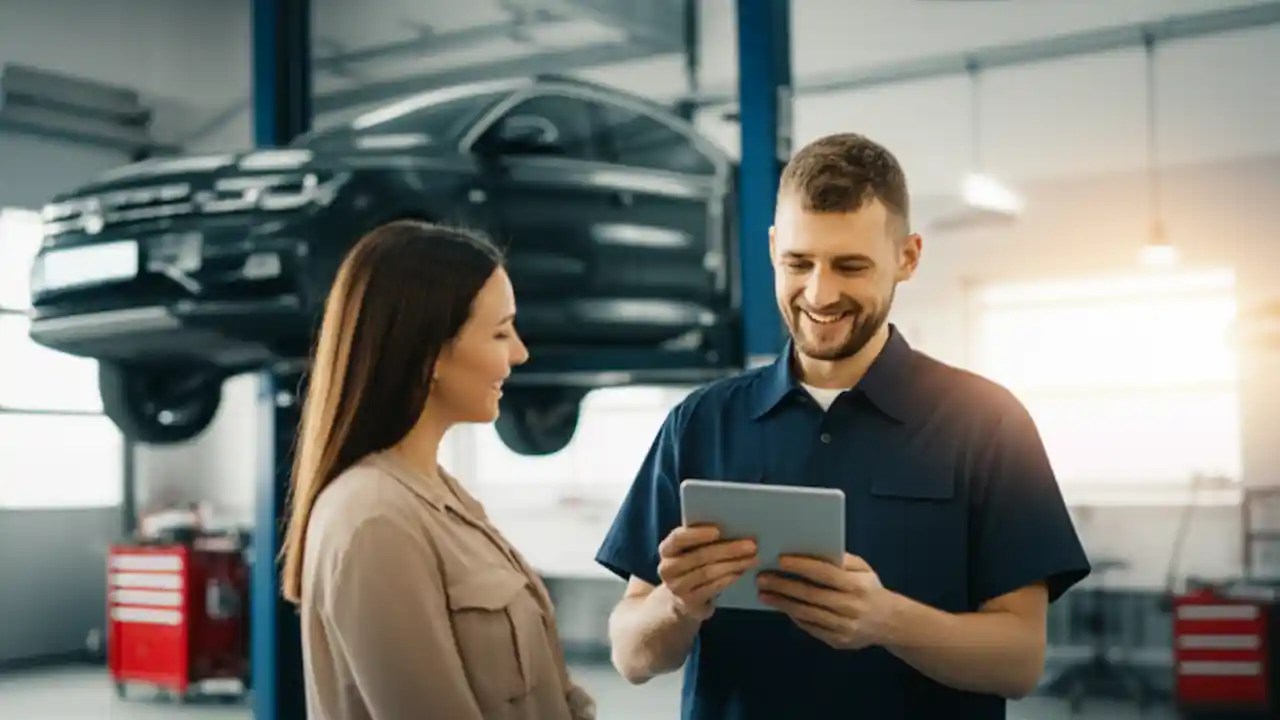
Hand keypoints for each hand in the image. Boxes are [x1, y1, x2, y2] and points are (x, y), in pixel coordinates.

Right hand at [657, 525, 757, 620]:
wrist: (681, 601)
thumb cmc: (692, 566)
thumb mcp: (691, 551)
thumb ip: (703, 539)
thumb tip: (734, 526)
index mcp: (667, 549)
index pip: (678, 538)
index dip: (697, 534)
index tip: (718, 530)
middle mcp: (667, 569)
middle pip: (699, 556)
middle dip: (728, 549)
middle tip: (751, 545)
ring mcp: (677, 588)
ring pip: (708, 572)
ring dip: (733, 564)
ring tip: (753, 558)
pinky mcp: (689, 603)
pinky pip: (712, 588)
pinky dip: (728, 579)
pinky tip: (741, 572)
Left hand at [756, 553, 896, 649]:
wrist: (888, 622)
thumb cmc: (869, 588)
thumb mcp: (862, 569)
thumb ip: (840, 559)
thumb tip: (812, 549)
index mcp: (858, 586)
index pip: (825, 574)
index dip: (802, 566)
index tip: (779, 559)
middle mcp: (851, 607)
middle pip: (811, 595)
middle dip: (783, 585)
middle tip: (761, 577)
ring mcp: (844, 627)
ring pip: (807, 613)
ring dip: (782, 603)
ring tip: (763, 593)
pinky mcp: (838, 641)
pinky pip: (810, 627)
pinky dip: (793, 616)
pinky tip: (780, 606)